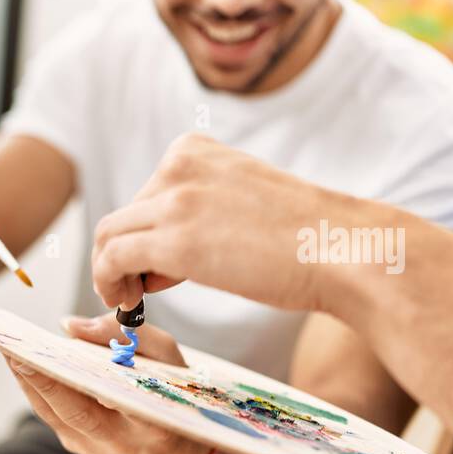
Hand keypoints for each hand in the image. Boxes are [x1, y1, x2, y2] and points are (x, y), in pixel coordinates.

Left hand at [6, 316, 212, 453]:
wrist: (176, 451)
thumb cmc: (175, 396)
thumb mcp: (170, 361)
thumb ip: (129, 338)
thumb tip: (70, 327)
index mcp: (152, 426)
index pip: (115, 407)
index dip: (84, 385)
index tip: (58, 360)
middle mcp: (120, 444)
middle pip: (73, 414)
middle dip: (43, 381)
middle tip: (17, 351)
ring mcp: (94, 449)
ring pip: (53, 414)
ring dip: (28, 381)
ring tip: (10, 349)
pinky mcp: (76, 446)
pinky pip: (50, 414)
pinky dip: (35, 388)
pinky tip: (22, 363)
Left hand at [91, 134, 347, 312]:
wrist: (345, 250)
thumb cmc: (303, 239)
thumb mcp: (240, 202)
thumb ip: (199, 210)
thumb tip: (158, 251)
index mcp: (194, 149)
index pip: (144, 196)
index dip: (147, 236)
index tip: (166, 267)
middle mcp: (179, 164)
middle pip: (124, 216)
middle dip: (130, 257)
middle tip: (149, 290)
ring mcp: (176, 200)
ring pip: (107, 237)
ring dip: (110, 274)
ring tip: (134, 299)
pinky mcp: (175, 240)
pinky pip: (111, 259)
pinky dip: (108, 284)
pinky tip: (129, 304)